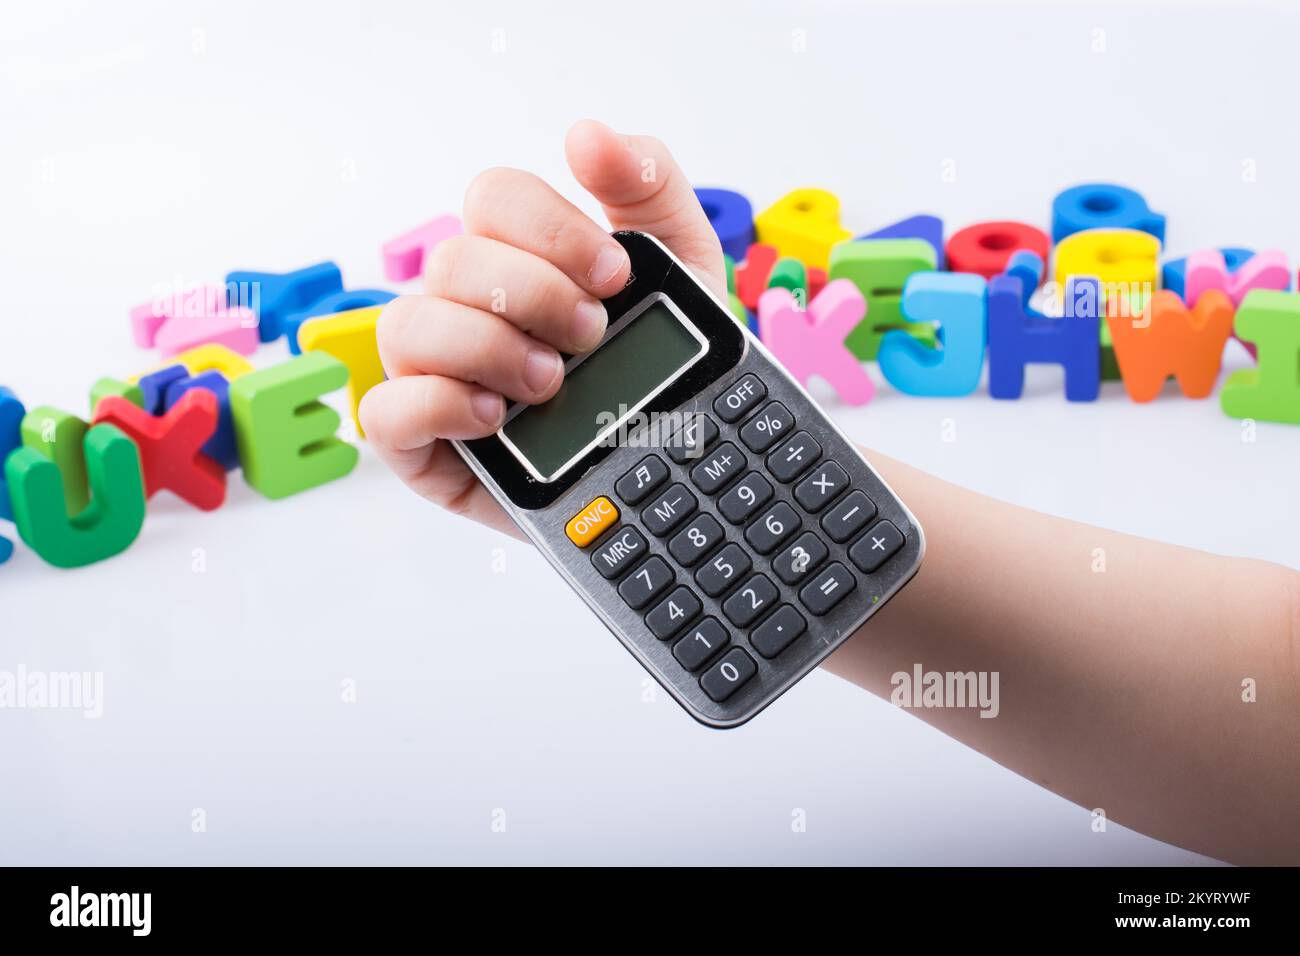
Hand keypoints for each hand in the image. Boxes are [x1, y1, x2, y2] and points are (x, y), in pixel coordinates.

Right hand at [361, 120, 726, 536]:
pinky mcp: (423, 448)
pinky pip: (385, 410)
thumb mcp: (683, 270)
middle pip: (454, 260)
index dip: (551, 228)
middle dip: (532, 294)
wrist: (677, 468)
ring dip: (486, 346)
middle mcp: (468, 307)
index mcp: (519, 256)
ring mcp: (437, 375)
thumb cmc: (665, 364)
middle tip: (592, 335)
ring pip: (408, 324)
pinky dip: (436, 404)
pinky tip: (495, 416)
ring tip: (550, 382)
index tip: (615, 274)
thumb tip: (586, 135)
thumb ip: (648, 188)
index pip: (494, 199)